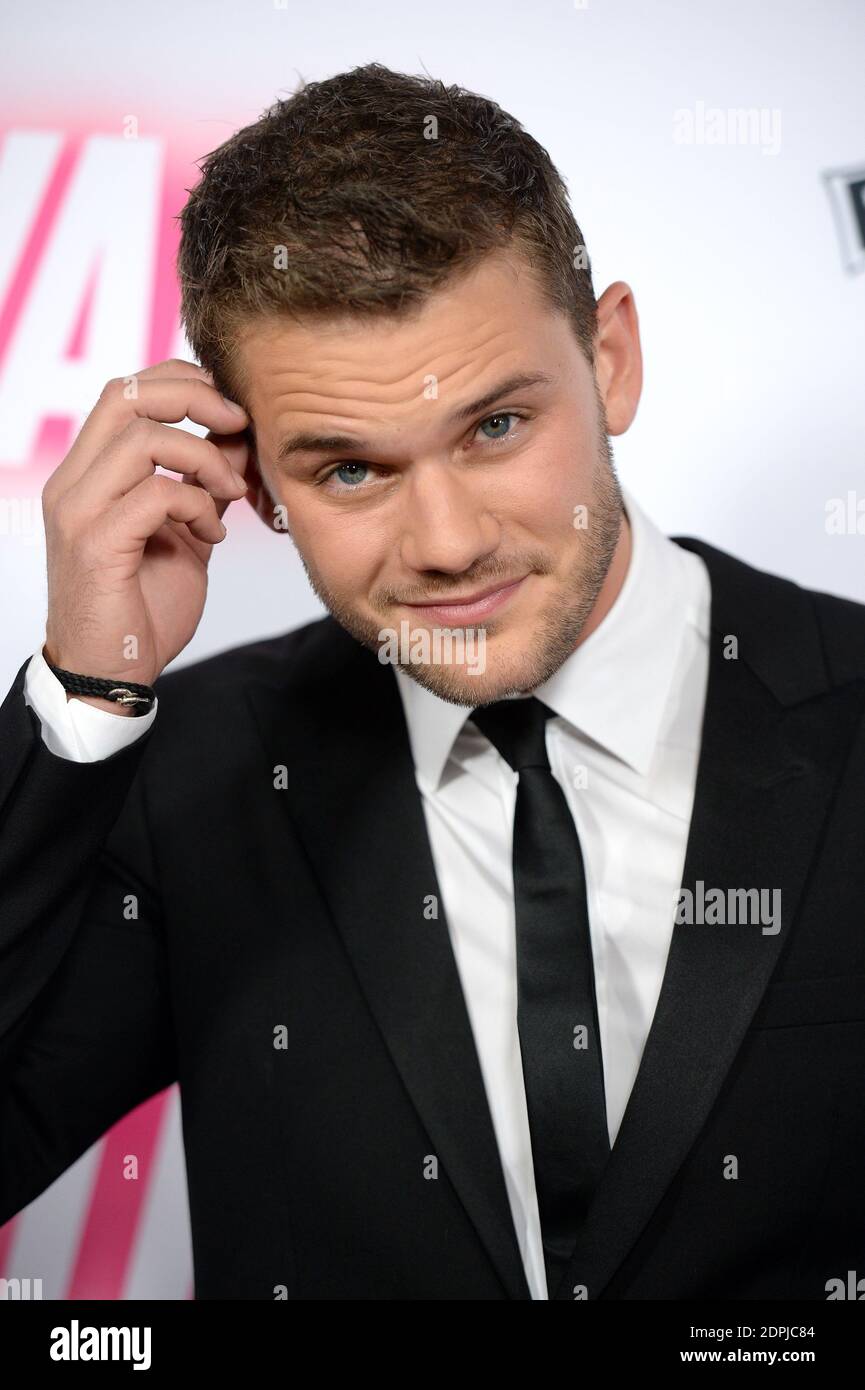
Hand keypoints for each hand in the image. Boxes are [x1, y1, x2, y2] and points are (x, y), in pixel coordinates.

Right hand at [41, 359, 250, 711]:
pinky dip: (198, 505)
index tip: (232, 409)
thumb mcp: (186, 533)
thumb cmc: (144, 606)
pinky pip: (155, 492)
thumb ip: (203, 485)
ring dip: (205, 458)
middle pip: (127, 394)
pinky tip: (213, 538)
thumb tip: (240, 440)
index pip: (125, 390)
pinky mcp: (95, 543)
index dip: (183, 382)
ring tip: (231, 493)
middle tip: (240, 425)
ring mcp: (78, 510)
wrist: (113, 673)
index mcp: (88, 472)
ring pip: (144, 438)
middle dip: (196, 398)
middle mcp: (73, 482)